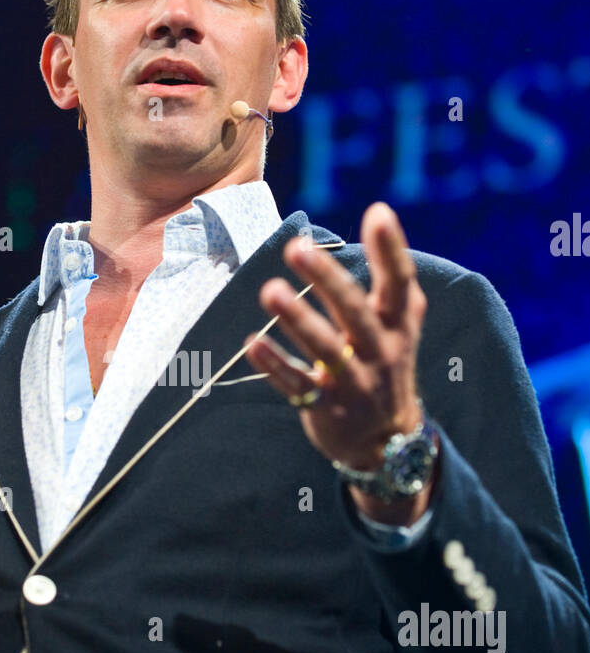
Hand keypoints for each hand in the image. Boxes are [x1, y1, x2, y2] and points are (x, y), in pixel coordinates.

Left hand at [244, 202, 431, 520]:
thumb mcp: (400, 323)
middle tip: (298, 247)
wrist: (387, 443)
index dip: (391, 249)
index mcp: (398, 325)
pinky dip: (274, 365)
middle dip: (328, 280)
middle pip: (355, 312)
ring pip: (325, 349)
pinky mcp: (326, 408)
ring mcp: (354, 383)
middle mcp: (380, 352)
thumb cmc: (386, 363)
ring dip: (298, 319)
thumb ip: (391, 273)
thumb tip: (381, 210)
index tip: (378, 212)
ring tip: (270, 290)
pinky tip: (251, 343)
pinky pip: (297, 385)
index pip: (399, 282)